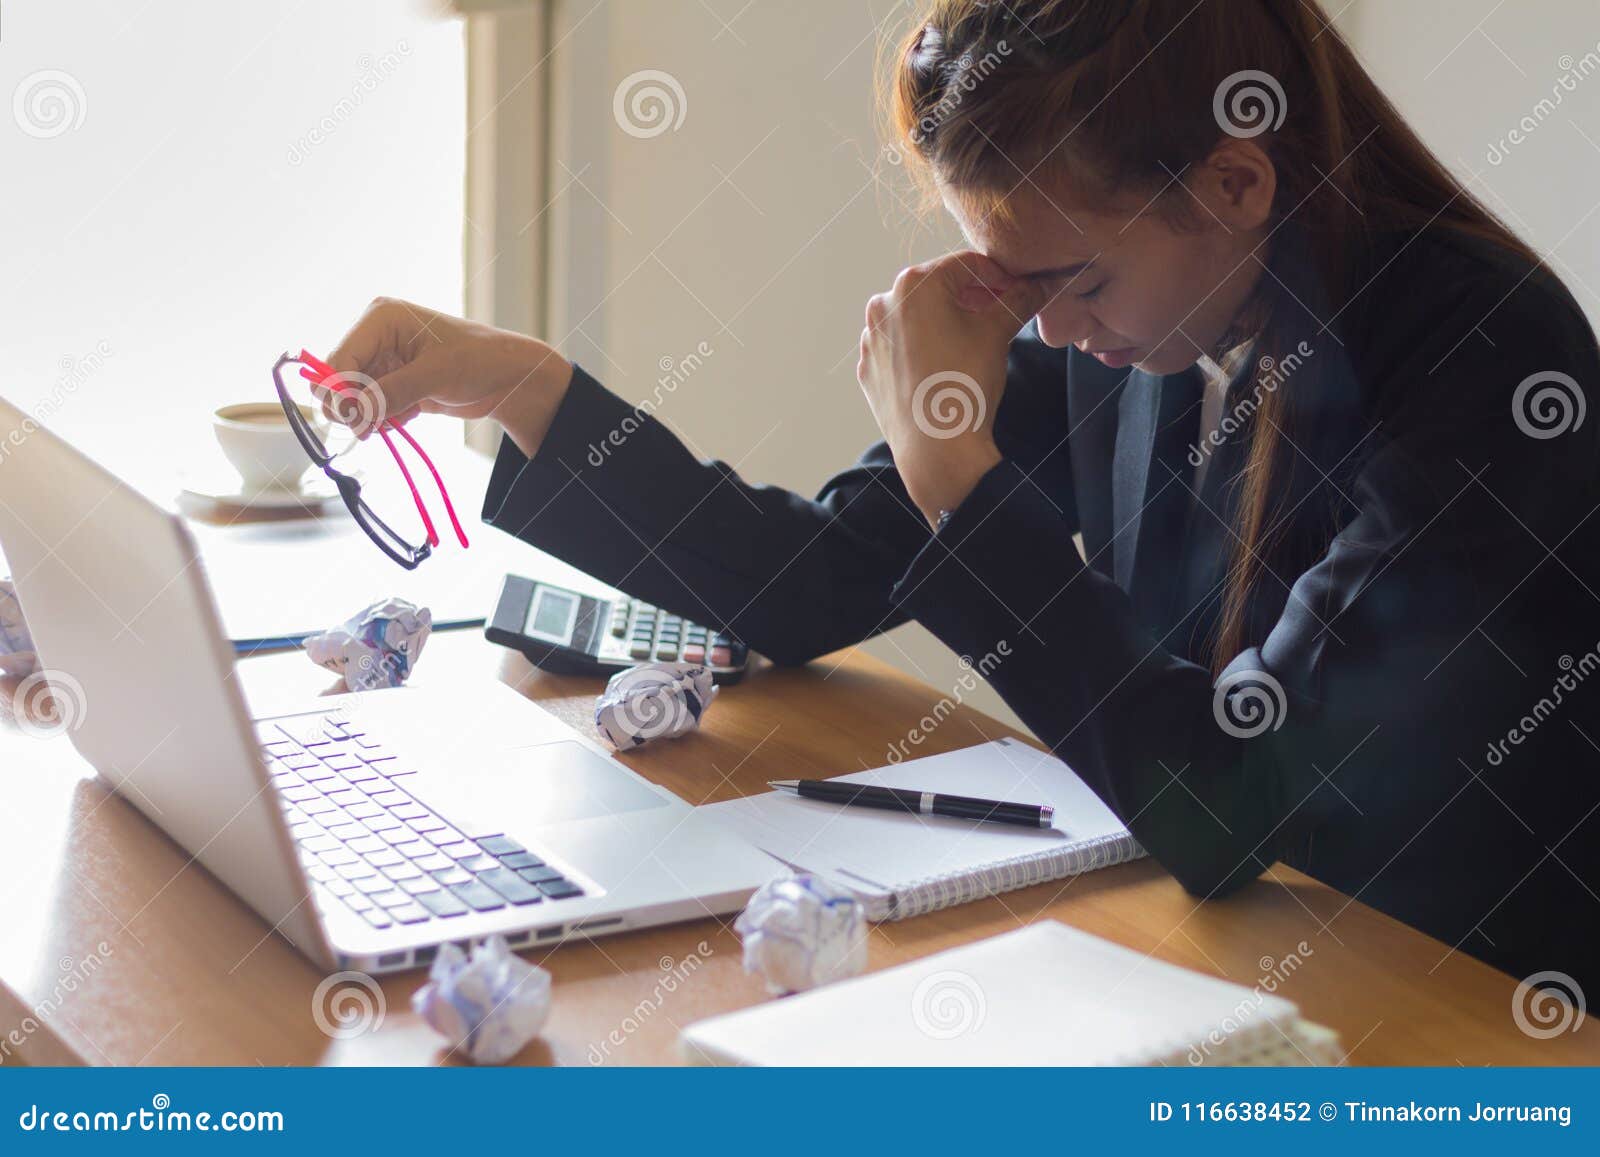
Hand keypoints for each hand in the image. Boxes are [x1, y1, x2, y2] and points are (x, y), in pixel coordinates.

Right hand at [320, 297, 574, 457]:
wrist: (508, 379)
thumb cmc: (479, 361)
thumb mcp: (436, 374)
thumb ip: (393, 392)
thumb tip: (353, 411)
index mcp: (381, 319)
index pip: (340, 358)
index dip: (339, 391)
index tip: (350, 419)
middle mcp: (377, 337)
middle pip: (341, 379)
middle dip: (351, 406)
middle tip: (367, 429)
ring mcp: (384, 362)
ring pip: (354, 397)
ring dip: (367, 416)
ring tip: (389, 425)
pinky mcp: (395, 384)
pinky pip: (372, 407)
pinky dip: (384, 419)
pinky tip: (407, 418)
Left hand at [856, 251, 1047, 525]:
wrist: (935, 449)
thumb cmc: (964, 385)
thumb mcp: (997, 333)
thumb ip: (1019, 299)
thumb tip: (1041, 284)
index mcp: (914, 285)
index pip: (967, 265)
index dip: (999, 275)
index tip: (1019, 288)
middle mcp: (884, 304)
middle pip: (938, 288)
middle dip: (971, 296)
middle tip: (1000, 311)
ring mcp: (871, 337)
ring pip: (916, 317)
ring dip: (945, 320)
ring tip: (973, 339)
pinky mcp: (868, 366)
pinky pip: (900, 346)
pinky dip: (922, 347)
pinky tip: (944, 364)